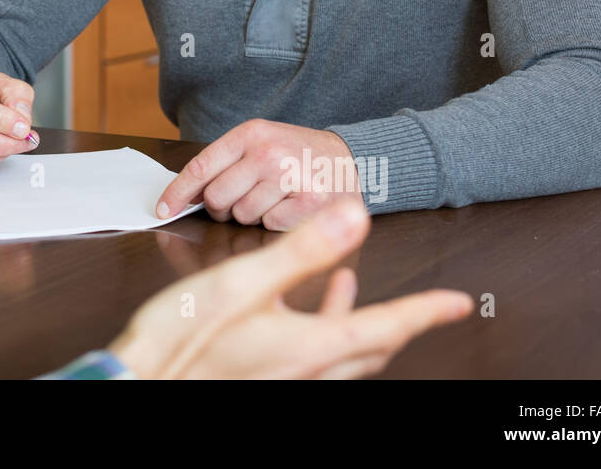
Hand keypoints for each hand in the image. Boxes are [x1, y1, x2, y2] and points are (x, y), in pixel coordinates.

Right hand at [107, 198, 472, 377]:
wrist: (141, 382)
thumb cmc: (183, 340)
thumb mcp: (241, 282)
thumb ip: (300, 249)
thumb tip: (352, 216)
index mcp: (313, 346)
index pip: (388, 326)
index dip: (426, 310)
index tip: (459, 302)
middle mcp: (311, 373)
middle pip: (375, 348)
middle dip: (402, 323)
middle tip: (428, 306)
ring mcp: (289, 383)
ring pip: (349, 358)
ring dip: (362, 324)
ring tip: (353, 285)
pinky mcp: (267, 383)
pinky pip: (319, 361)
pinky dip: (325, 332)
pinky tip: (301, 309)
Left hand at [156, 118, 362, 229]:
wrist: (351, 158)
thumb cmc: (297, 154)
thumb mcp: (261, 142)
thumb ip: (226, 163)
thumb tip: (185, 194)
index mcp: (251, 134)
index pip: (201, 166)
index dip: (177, 191)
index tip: (162, 209)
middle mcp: (268, 152)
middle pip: (217, 198)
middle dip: (223, 207)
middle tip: (243, 198)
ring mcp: (290, 176)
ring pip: (243, 216)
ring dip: (252, 215)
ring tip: (273, 198)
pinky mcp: (311, 202)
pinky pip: (271, 226)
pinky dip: (277, 222)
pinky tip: (291, 206)